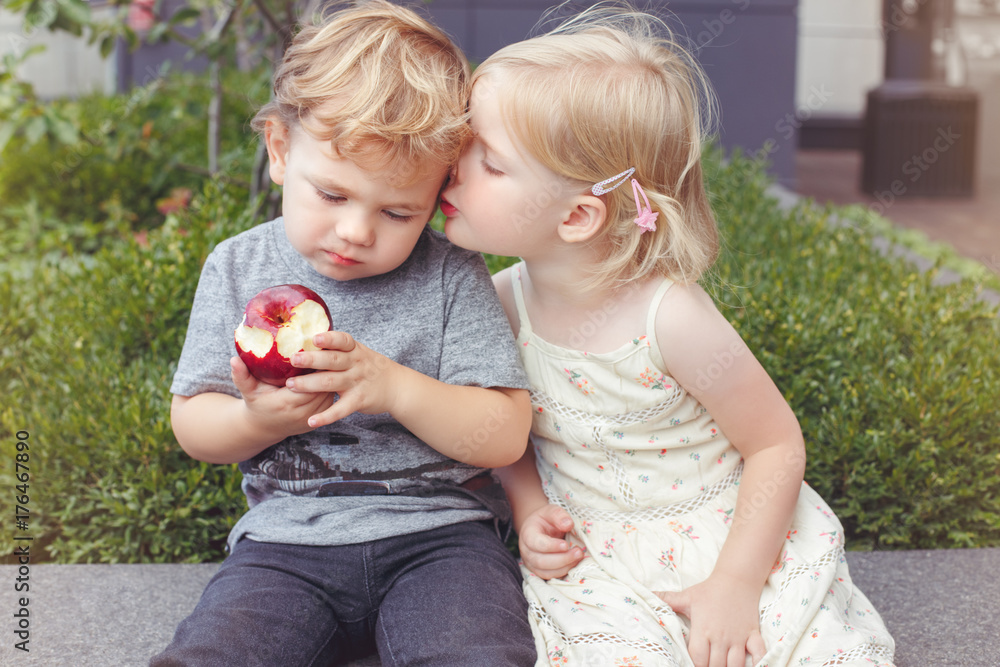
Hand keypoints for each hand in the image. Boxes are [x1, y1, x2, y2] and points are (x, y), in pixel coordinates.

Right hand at [230, 355, 334, 435]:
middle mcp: (301, 413)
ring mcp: (312, 418)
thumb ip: (241, 375)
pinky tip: (332, 370)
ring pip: (330, 393)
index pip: (306, 384)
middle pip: (322, 388)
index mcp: (285, 404)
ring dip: (332, 376)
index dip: (313, 368)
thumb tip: (233, 359)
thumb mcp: (247, 390)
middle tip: (329, 349)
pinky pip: (331, 399)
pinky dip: (332, 385)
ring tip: (333, 356)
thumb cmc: (257, 404)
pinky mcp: (319, 418)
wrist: (264, 428)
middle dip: (326, 369)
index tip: (315, 350)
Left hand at [284, 331, 399, 427]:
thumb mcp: (358, 353)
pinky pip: (341, 409)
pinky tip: (312, 421)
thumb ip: (337, 349)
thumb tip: (305, 341)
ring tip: (291, 385)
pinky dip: (326, 416)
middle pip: (332, 360)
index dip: (329, 339)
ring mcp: (357, 382)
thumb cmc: (370, 367)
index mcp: (354, 349)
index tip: (314, 338)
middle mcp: (356, 364)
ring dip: (310, 384)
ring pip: (331, 382)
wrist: (397, 386)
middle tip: (292, 359)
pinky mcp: (359, 400)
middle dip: (312, 360)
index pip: (342, 340)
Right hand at [518, 504, 584, 578]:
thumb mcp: (551, 511)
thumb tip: (568, 524)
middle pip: (541, 561)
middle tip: (578, 552)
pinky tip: (574, 563)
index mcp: (527, 534)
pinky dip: (563, 572)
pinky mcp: (539, 571)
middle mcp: (526, 551)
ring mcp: (531, 563)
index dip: (551, 546)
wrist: (539, 529)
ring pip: (546, 572)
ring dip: (564, 567)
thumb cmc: (546, 520)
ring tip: (579, 557)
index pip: (536, 543)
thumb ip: (559, 515)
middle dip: (562, 559)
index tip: (566, 545)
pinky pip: (550, 576)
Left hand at [655, 572, 765, 666]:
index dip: (694, 666)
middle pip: (716, 666)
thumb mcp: (686, 596)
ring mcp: (738, 638)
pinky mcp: (753, 635)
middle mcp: (720, 637)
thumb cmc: (709, 590)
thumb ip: (667, 599)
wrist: (736, 579)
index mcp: (703, 629)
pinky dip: (759, 662)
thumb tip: (647, 594)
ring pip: (736, 665)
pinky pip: (760, 653)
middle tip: (707, 666)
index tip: (690, 665)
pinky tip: (754, 666)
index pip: (697, 658)